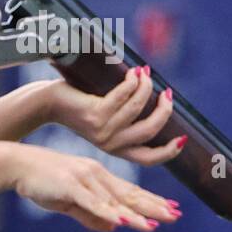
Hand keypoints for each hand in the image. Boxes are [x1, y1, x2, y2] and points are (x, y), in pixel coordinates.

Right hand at [8, 143, 181, 231]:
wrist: (18, 164)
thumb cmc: (42, 180)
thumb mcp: (70, 201)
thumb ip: (90, 215)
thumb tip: (112, 229)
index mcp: (98, 177)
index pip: (130, 192)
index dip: (152, 201)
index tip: (171, 208)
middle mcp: (96, 175)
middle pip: (130, 195)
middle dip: (154, 206)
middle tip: (176, 215)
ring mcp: (85, 179)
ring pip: (116, 200)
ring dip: (137, 213)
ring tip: (157, 222)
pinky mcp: (71, 186)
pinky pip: (94, 202)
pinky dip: (110, 212)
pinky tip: (124, 221)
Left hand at [44, 65, 186, 165]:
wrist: (48, 105)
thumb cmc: (79, 107)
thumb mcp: (104, 120)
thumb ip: (125, 120)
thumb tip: (157, 104)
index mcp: (116, 149)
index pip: (149, 159)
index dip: (169, 151)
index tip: (182, 139)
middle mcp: (111, 144)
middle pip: (149, 130)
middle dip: (164, 110)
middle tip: (167, 94)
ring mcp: (102, 130)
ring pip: (138, 108)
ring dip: (146, 87)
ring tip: (145, 74)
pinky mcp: (94, 114)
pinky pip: (123, 95)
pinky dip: (133, 81)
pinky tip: (133, 72)